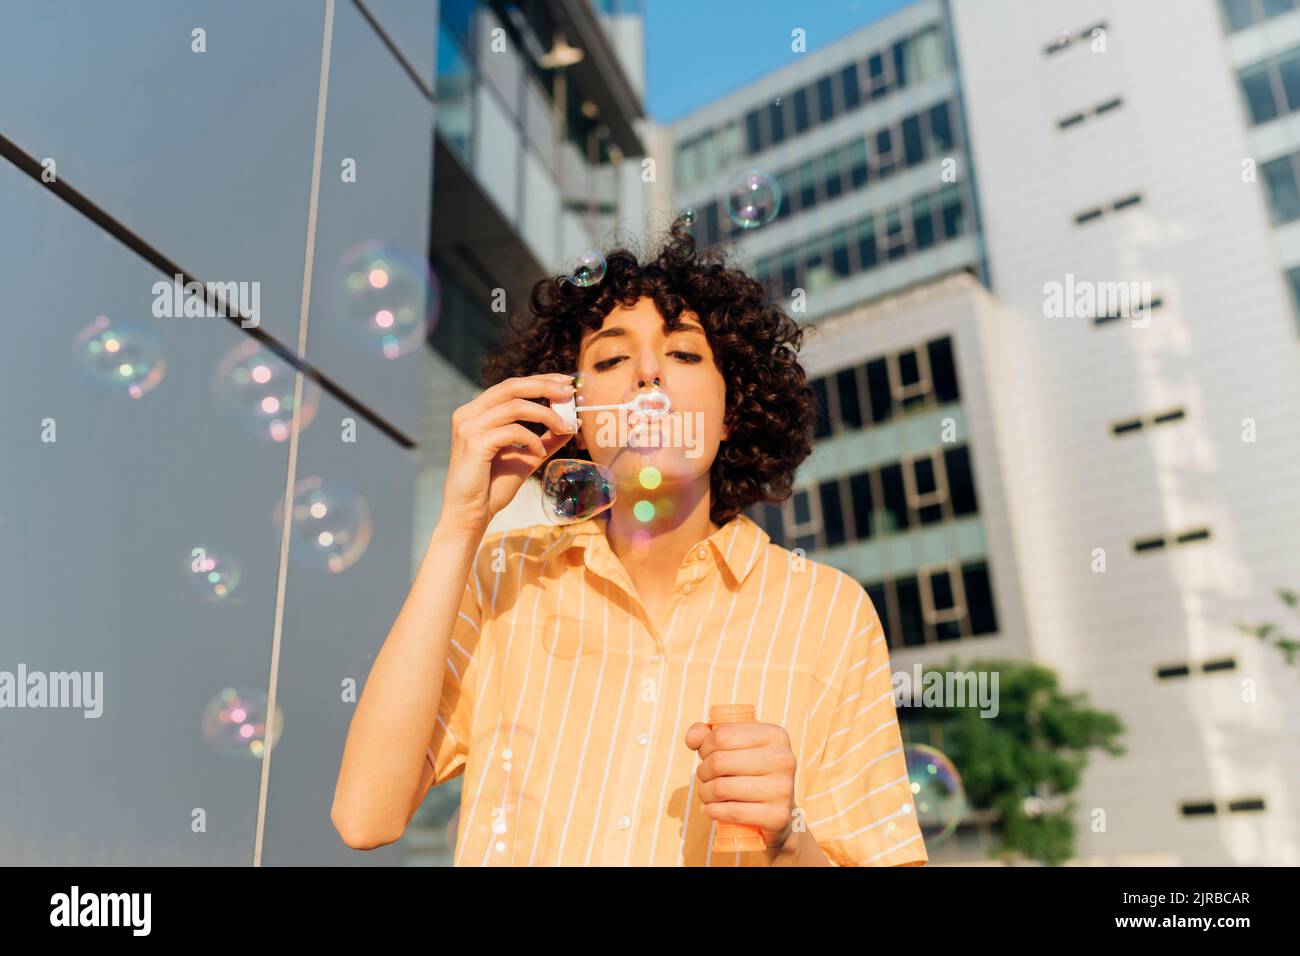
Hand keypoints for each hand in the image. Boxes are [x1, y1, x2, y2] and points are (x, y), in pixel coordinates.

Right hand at [438, 373, 578, 535]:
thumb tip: (572, 424)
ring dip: (546, 415)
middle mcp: (468, 414)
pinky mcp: (474, 443)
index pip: (510, 386)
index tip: (565, 382)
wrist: (470, 514)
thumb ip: (545, 439)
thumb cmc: (493, 487)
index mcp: (476, 412)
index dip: (539, 381)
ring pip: (515, 406)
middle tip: (569, 392)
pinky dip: (532, 440)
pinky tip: (539, 454)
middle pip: (511, 387)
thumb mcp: (526, 458)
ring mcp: (468, 427)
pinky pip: (513, 431)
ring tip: (564, 428)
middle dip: (544, 386)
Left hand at [685, 720, 796, 849]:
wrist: (778, 811)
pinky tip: (710, 809)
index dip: (705, 747)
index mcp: (775, 735)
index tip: (706, 756)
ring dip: (705, 793)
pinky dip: (712, 811)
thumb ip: (708, 735)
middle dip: (703, 771)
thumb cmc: (751, 772)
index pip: (723, 736)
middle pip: (720, 762)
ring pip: (722, 788)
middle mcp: (784, 759)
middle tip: (705, 777)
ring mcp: (783, 788)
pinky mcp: (777, 815)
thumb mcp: (736, 747)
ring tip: (707, 794)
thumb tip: (692, 738)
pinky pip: (732, 812)